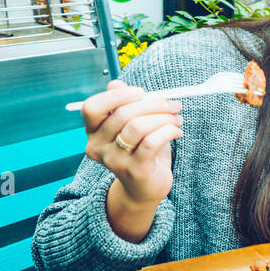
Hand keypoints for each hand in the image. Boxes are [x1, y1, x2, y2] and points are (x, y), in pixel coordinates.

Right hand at [80, 79, 182, 206]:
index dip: (116, 96)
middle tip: (174, 104)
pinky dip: (168, 131)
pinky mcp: (134, 170)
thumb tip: (117, 83)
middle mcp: (98, 146)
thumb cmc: (139, 150)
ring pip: (138, 126)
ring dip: (164, 117)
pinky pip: (152, 142)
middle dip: (154, 104)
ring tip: (177, 119)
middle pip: (122, 114)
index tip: (141, 92)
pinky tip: (177, 131)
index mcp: (93, 132)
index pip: (92, 108)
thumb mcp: (131, 125)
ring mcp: (114, 160)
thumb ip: (123, 104)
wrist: (145, 187)